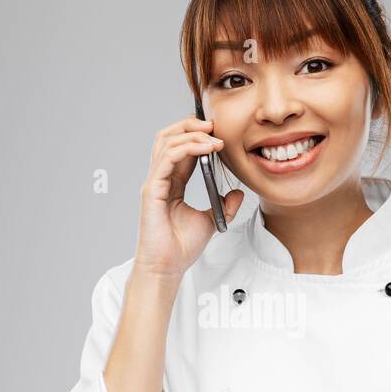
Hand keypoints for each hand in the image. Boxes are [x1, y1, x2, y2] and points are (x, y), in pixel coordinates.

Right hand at [135, 113, 244, 280]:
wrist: (167, 268)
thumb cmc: (181, 248)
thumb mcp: (211, 221)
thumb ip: (224, 206)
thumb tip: (238, 193)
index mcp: (172, 183)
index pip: (181, 148)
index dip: (197, 135)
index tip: (219, 133)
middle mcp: (160, 179)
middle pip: (168, 137)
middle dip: (190, 125)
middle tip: (214, 124)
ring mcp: (154, 182)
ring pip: (166, 142)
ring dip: (191, 133)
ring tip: (212, 135)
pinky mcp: (152, 190)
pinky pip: (168, 158)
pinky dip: (188, 147)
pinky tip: (206, 147)